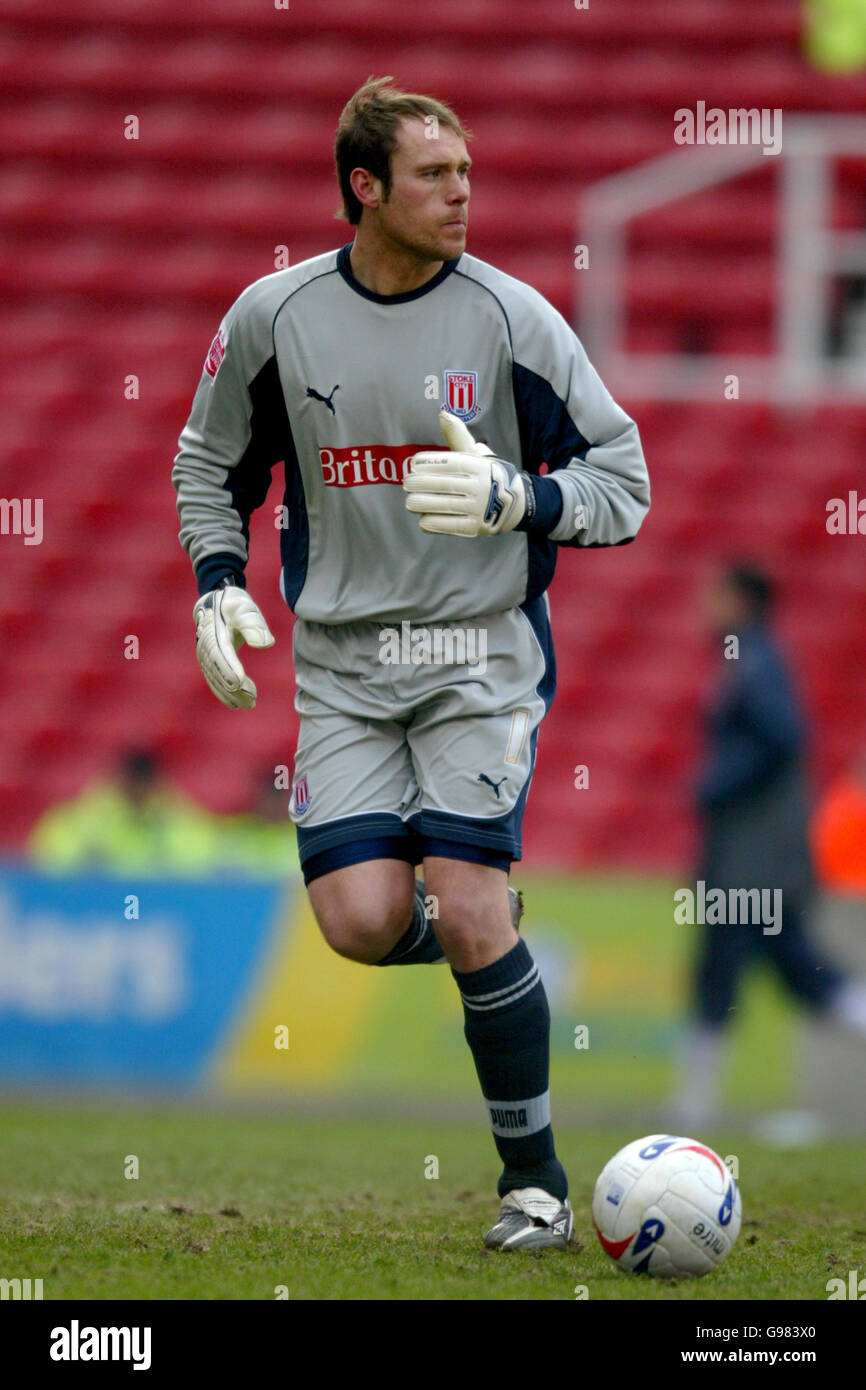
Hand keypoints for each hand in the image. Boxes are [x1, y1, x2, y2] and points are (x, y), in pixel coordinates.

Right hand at [192, 584, 274, 708]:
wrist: (215, 602)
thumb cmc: (233, 605)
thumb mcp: (245, 609)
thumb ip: (254, 625)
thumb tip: (266, 644)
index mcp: (215, 632)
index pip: (220, 654)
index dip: (229, 669)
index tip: (240, 682)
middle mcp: (206, 647)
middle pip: (218, 672)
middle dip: (233, 688)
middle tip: (252, 700)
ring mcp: (205, 656)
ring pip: (216, 680)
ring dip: (231, 694)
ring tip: (250, 704)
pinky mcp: (208, 662)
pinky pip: (214, 681)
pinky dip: (223, 693)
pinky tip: (236, 704)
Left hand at [404, 409, 528, 536]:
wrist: (518, 504)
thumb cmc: (489, 474)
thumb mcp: (478, 453)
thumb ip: (458, 436)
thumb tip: (442, 414)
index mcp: (480, 466)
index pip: (450, 463)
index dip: (429, 463)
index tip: (414, 463)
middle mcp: (480, 486)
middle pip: (443, 485)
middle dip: (420, 484)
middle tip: (407, 484)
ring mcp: (478, 508)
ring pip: (443, 505)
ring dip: (422, 504)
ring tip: (410, 502)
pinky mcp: (475, 527)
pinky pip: (449, 525)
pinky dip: (432, 523)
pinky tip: (423, 518)